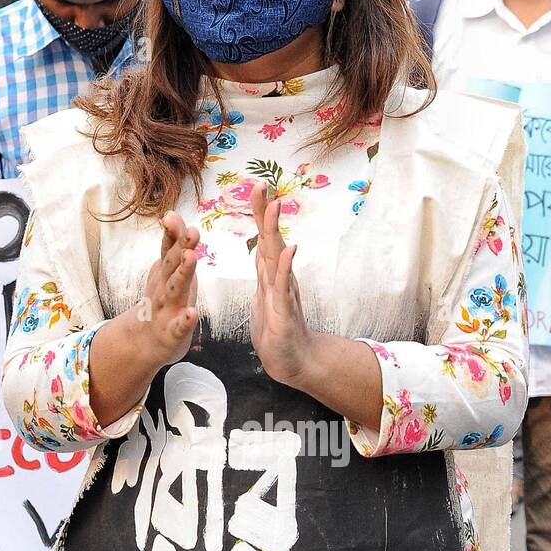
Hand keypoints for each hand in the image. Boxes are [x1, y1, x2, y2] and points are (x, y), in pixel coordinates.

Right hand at [141, 210, 199, 365]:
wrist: (143, 341)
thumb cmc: (163, 302)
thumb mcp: (167, 271)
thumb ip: (173, 244)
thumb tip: (172, 214)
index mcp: (165, 273)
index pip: (168, 249)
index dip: (172, 233)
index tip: (172, 215)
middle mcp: (164, 288)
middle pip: (172, 265)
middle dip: (182, 247)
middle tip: (193, 231)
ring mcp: (167, 310)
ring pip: (175, 290)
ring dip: (183, 274)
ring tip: (192, 258)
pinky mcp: (172, 332)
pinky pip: (178, 326)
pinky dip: (185, 320)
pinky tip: (192, 314)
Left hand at [249, 182, 313, 386]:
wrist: (293, 364)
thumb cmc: (277, 333)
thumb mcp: (264, 299)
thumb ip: (265, 275)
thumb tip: (262, 251)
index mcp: (270, 276)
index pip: (264, 240)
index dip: (260, 215)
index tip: (257, 189)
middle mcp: (280, 280)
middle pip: (271, 241)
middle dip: (266, 214)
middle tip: (263, 186)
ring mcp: (284, 295)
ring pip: (277, 258)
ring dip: (274, 232)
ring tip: (274, 207)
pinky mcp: (285, 313)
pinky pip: (284, 287)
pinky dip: (285, 268)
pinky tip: (289, 250)